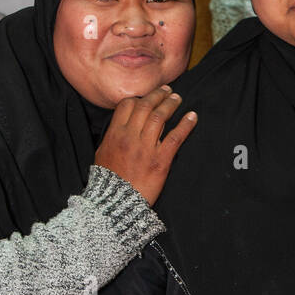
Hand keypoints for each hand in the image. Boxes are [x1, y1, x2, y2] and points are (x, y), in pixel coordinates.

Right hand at [93, 84, 196, 204]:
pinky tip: (192, 116)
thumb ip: (112, 137)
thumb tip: (120, 126)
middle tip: (167, 91)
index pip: (127, 105)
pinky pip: (175, 137)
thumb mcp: (102, 154)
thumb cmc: (108, 181)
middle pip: (146, 107)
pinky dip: (185, 124)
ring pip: (160, 117)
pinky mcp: (161, 160)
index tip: (148, 97)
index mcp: (115, 134)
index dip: (139, 98)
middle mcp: (130, 137)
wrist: (115, 203)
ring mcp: (146, 148)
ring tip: (177, 99)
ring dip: (171, 104)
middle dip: (158, 95)